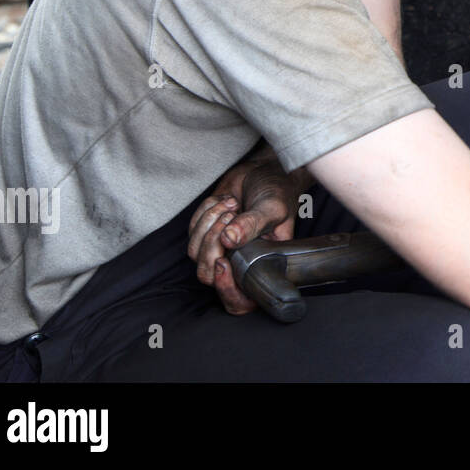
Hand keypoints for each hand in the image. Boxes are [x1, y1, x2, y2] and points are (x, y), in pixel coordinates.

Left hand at [187, 147, 305, 313]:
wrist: (266, 169)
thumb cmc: (278, 191)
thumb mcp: (274, 207)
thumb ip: (253, 225)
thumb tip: (229, 240)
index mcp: (262, 265)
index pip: (240, 300)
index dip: (227, 289)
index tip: (223, 263)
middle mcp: (239, 262)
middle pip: (208, 275)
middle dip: (212, 245)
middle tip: (231, 217)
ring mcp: (220, 249)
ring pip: (195, 253)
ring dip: (209, 223)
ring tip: (232, 204)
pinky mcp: (205, 232)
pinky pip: (191, 231)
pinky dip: (205, 211)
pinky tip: (225, 200)